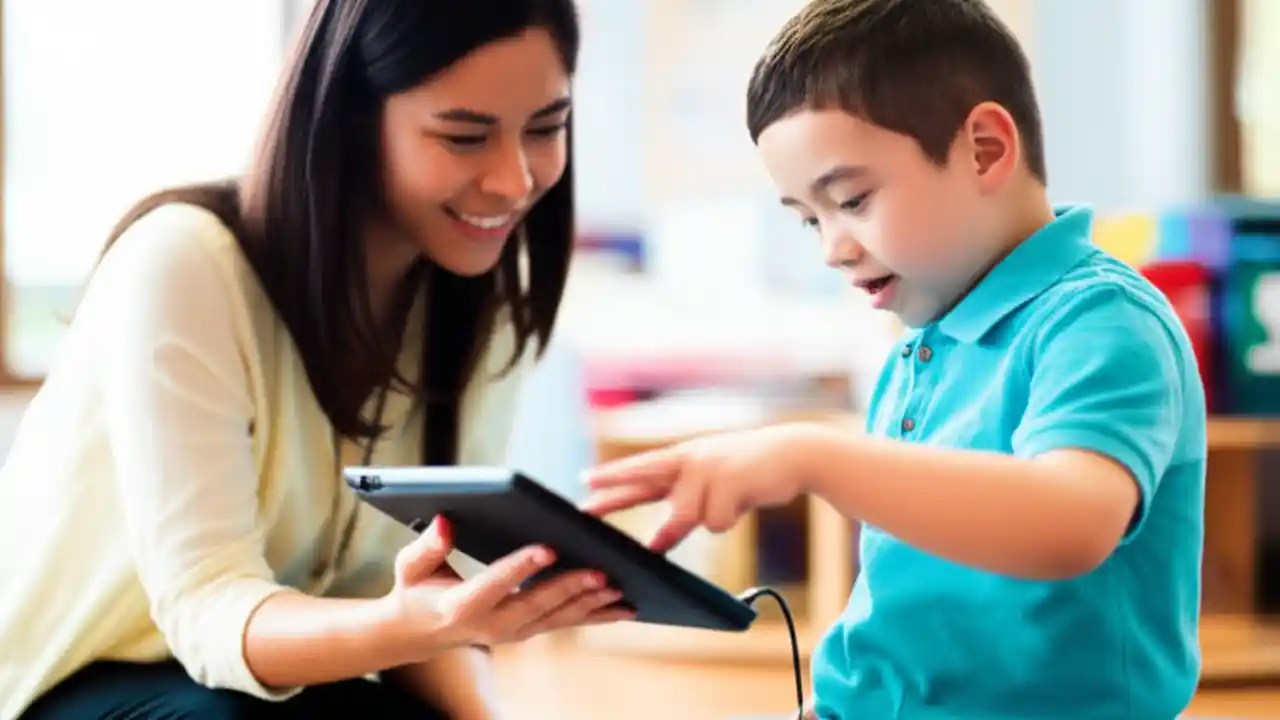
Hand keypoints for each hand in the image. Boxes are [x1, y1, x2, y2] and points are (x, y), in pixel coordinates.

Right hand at [381, 516, 633, 658]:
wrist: (420, 631)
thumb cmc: (415, 590)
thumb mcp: (410, 566)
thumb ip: (428, 545)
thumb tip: (445, 520)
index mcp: (461, 606)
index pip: (495, 583)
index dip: (521, 566)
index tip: (548, 547)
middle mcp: (491, 625)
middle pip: (536, 605)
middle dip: (570, 588)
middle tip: (601, 571)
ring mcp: (512, 632)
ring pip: (557, 619)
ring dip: (590, 605)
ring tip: (620, 588)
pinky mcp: (527, 631)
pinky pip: (564, 623)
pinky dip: (595, 615)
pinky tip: (624, 607)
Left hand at [581, 423, 815, 552]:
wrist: (793, 453)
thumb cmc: (747, 472)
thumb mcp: (711, 486)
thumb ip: (683, 509)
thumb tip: (656, 544)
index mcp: (683, 458)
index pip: (640, 467)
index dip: (612, 475)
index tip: (584, 480)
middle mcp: (689, 461)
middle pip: (643, 479)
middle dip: (614, 493)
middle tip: (585, 507)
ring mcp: (707, 470)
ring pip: (684, 516)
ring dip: (706, 517)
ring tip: (730, 498)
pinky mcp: (728, 481)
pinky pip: (716, 522)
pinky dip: (730, 518)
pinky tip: (745, 498)